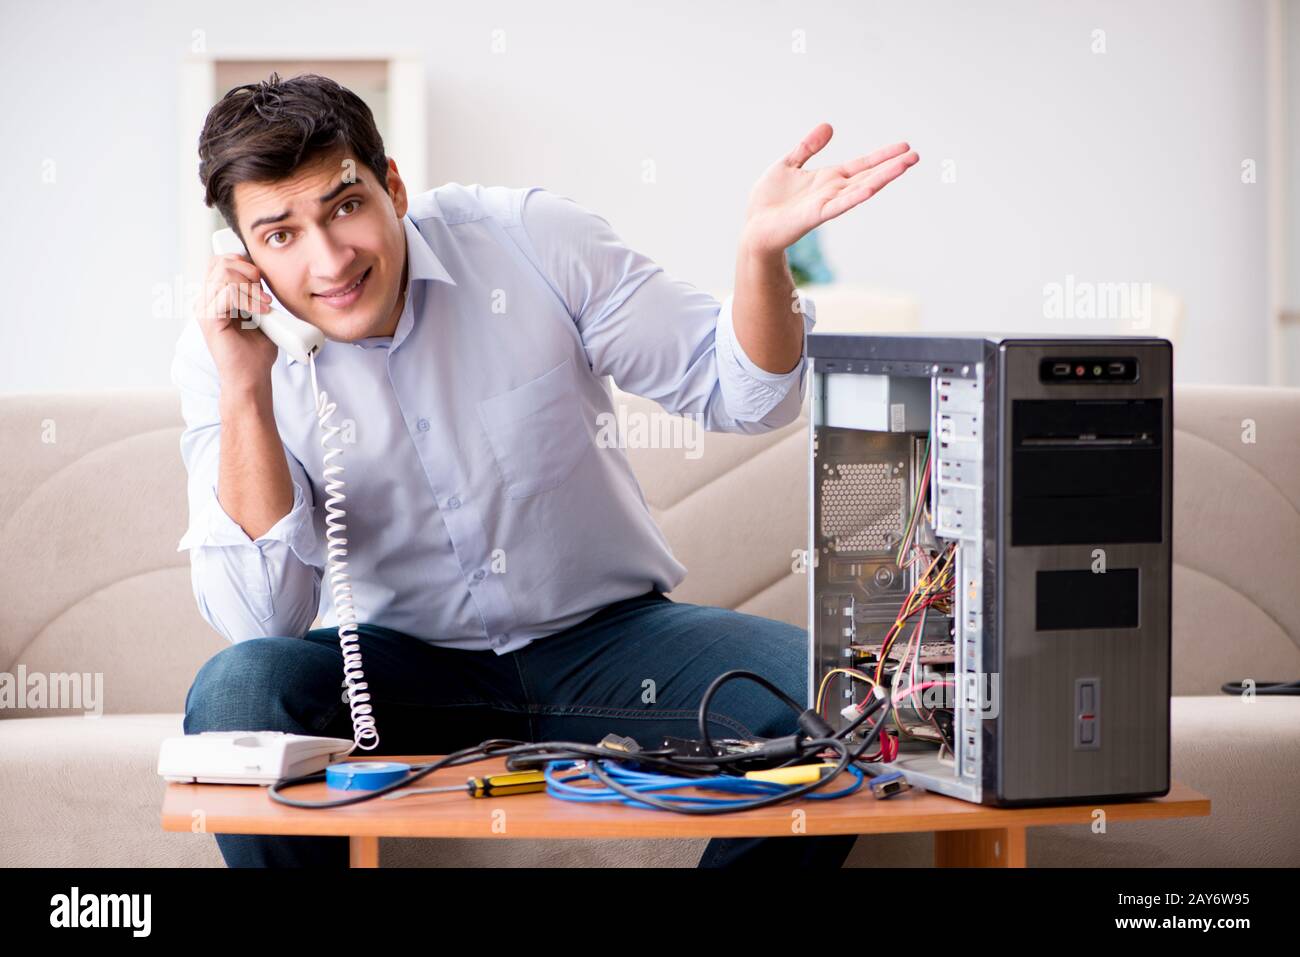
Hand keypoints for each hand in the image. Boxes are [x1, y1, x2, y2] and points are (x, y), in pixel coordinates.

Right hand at [195, 253, 278, 392]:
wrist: (252, 379)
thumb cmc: (256, 352)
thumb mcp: (260, 314)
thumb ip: (255, 293)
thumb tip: (260, 272)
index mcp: (215, 298)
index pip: (220, 262)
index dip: (243, 263)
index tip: (261, 281)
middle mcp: (205, 301)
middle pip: (220, 262)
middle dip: (248, 271)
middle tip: (263, 292)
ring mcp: (204, 309)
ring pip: (223, 274)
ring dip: (251, 286)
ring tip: (265, 304)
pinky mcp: (209, 319)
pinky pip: (228, 293)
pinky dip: (250, 299)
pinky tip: (262, 311)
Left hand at [740, 123, 918, 254]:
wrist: (754, 226)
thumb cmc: (768, 201)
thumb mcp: (788, 164)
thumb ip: (808, 147)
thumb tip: (829, 126)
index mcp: (828, 178)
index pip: (861, 165)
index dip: (881, 156)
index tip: (903, 146)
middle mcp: (833, 191)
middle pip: (868, 175)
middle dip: (891, 166)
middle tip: (915, 155)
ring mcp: (827, 203)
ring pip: (861, 188)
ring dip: (883, 178)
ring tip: (905, 166)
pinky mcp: (816, 215)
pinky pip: (841, 204)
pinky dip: (857, 195)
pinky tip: (874, 186)